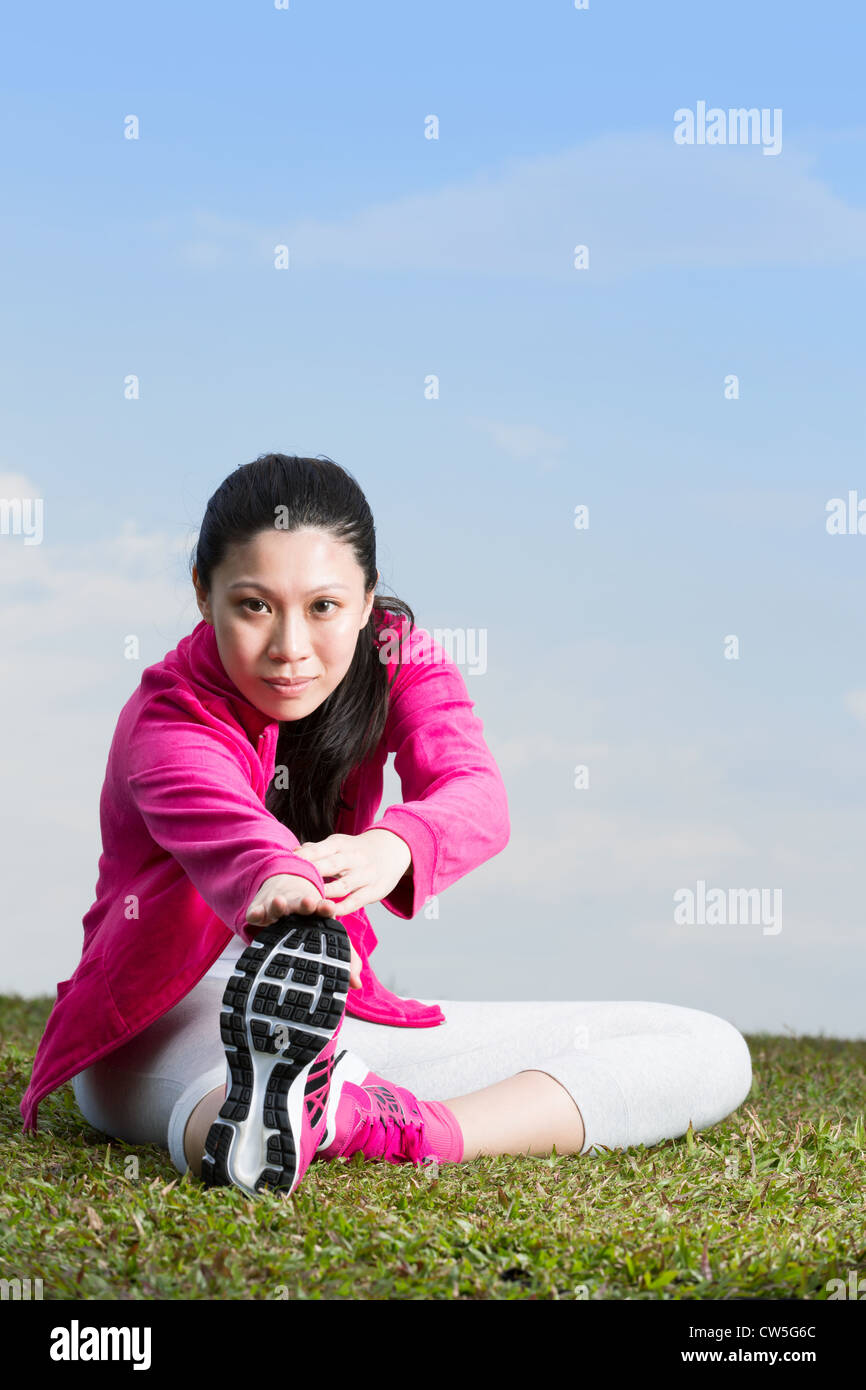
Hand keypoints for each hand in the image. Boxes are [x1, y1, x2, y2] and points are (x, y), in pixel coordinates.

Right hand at [245, 872, 361, 987]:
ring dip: (279, 904)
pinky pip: (257, 911)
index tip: (329, 907)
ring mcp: (278, 906)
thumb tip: (356, 984)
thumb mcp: (327, 936)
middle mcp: (298, 907)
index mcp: (317, 912)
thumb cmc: (309, 922)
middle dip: (305, 903)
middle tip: (307, 902)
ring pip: (279, 904)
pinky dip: (256, 912)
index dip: (325, 908)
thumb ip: (344, 958)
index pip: (323, 909)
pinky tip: (255, 916)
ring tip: (279, 903)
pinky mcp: (260, 908)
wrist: (284, 888)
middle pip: (302, 904)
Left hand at [292, 829, 411, 917]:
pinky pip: (356, 901)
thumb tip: (294, 851)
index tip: (286, 865)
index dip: (303, 858)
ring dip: (326, 894)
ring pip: (343, 886)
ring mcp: (366, 875)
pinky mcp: (375, 890)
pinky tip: (329, 913)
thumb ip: (317, 849)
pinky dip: (342, 908)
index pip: (319, 850)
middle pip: (330, 866)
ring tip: (308, 903)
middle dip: (312, 875)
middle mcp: (354, 858)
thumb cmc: (357, 849)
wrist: (393, 848)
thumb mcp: (340, 843)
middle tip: (292, 887)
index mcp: (342, 844)